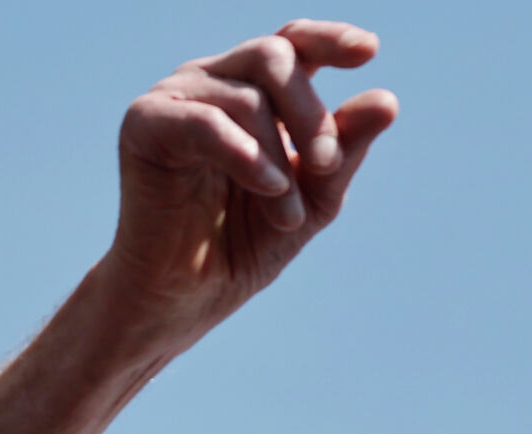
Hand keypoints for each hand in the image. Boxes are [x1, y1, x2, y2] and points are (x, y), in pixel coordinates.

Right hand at [100, 20, 398, 349]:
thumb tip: (387, 101)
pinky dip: (245, 154)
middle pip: (274, 57)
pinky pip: (204, 122)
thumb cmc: (244, 245)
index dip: (330, 38)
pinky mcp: (144, 124)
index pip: (293, 41)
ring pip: (246, 96)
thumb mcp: (312, 198)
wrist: (187, 298)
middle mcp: (213, 81)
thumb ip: (344, 150)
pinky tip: (269, 188)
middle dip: (310, 114)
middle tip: (327, 166)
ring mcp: (175, 98)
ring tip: (288, 215)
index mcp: (254, 90)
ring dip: (279, 159)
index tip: (367, 51)